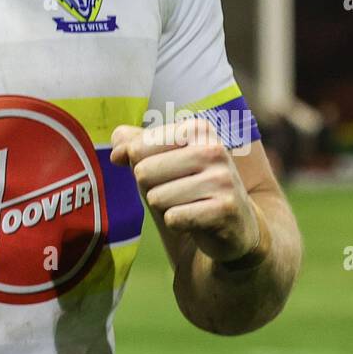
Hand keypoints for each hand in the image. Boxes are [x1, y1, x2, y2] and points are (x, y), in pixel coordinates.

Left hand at [110, 117, 260, 264]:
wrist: (237, 225)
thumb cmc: (192, 187)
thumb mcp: (164, 161)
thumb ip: (136, 146)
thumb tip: (116, 148)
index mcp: (196, 129)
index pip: (138, 147)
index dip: (138, 166)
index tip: (160, 172)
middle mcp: (213, 149)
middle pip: (144, 172)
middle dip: (152, 189)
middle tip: (178, 193)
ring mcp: (223, 179)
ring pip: (157, 198)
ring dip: (166, 208)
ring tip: (188, 206)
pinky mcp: (225, 209)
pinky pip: (173, 218)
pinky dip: (177, 224)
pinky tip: (196, 221)